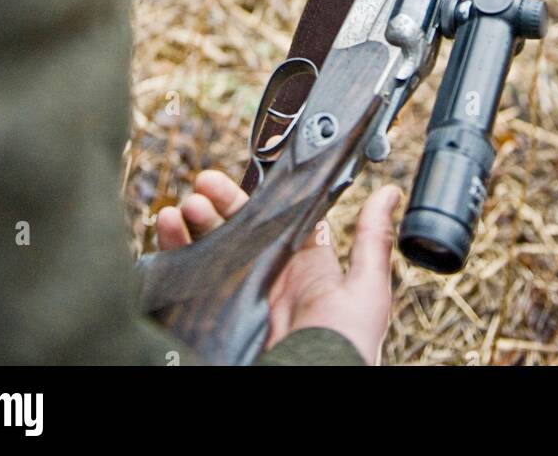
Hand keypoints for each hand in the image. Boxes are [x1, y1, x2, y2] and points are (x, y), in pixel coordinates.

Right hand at [156, 172, 398, 364]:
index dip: (253, 196)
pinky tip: (167, 234)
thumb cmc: (344, 346)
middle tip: (202, 186)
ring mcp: (244, 297)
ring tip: (183, 210)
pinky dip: (174, 257)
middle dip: (217, 206)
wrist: (309, 381)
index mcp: (304, 268)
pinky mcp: (221, 317)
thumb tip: (389, 193)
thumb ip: (372, 240)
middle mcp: (270, 278)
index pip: (275, 220)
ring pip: (211, 251)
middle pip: (237, 230)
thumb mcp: (364, 289)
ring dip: (193, 226)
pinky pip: (189, 284)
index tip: (235, 175)